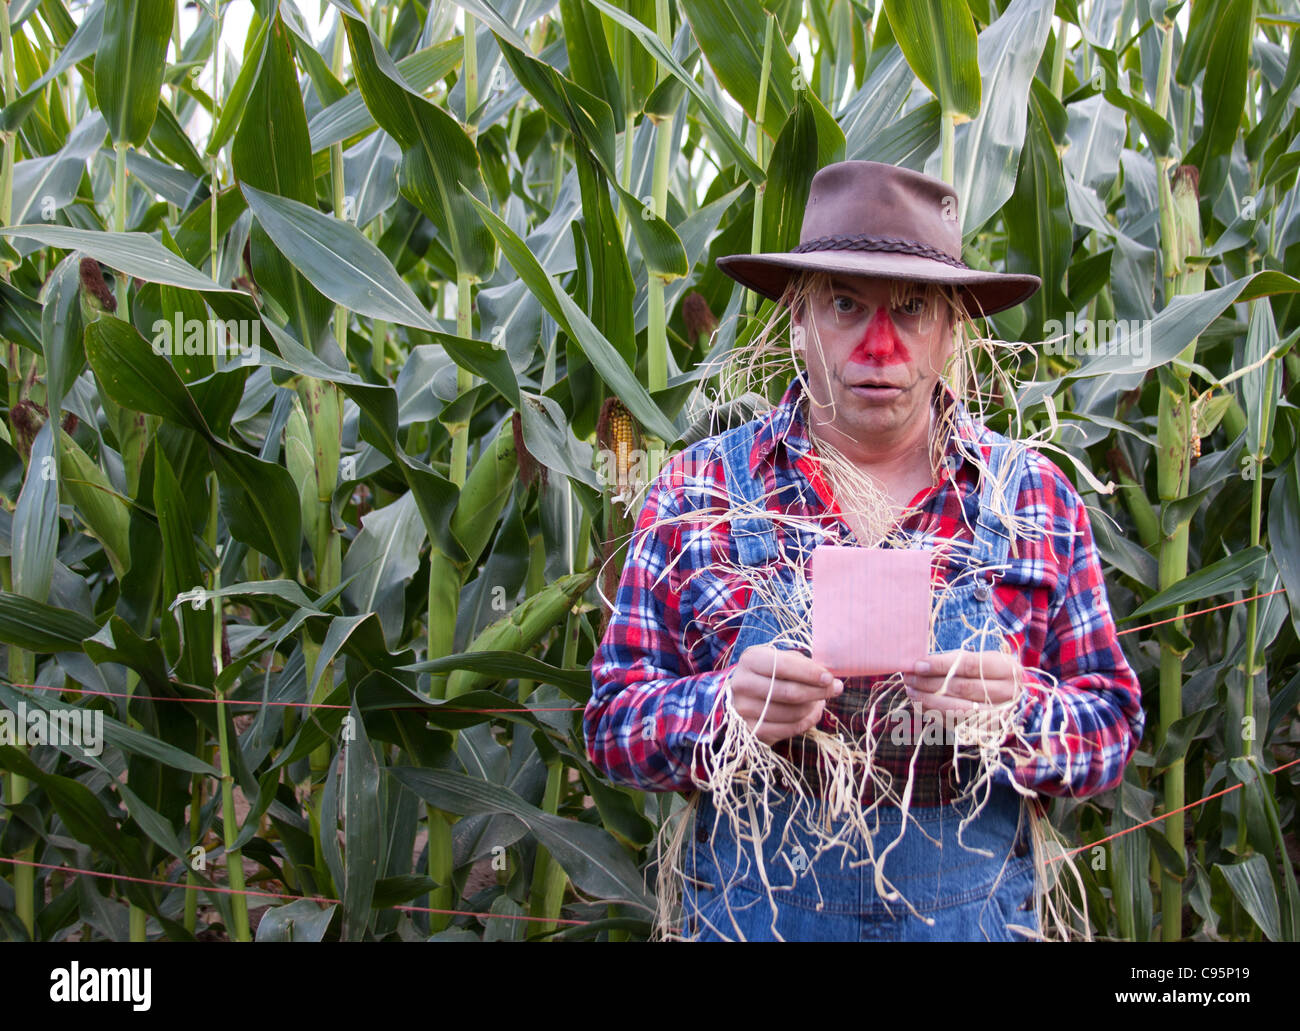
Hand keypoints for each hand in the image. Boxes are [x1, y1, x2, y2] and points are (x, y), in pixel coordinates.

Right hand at [729, 645, 842, 744]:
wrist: (745, 694)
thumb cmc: (771, 673)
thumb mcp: (782, 659)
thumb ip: (804, 665)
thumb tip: (830, 681)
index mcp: (750, 659)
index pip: (783, 666)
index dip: (809, 673)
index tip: (829, 678)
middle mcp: (742, 684)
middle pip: (789, 692)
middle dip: (818, 692)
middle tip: (836, 689)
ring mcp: (744, 709)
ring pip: (792, 713)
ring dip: (813, 707)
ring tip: (819, 700)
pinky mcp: (751, 730)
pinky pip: (789, 729)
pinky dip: (806, 722)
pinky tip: (811, 713)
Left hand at [902, 650, 1021, 714]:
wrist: (1018, 703)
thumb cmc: (994, 675)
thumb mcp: (985, 660)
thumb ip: (958, 660)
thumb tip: (921, 663)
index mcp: (1007, 670)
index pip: (968, 665)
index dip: (940, 665)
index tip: (917, 665)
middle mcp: (1007, 693)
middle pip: (961, 687)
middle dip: (929, 683)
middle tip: (908, 677)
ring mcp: (999, 715)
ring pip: (957, 708)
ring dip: (928, 700)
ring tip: (911, 691)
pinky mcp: (988, 731)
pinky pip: (956, 723)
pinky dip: (936, 714)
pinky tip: (922, 705)